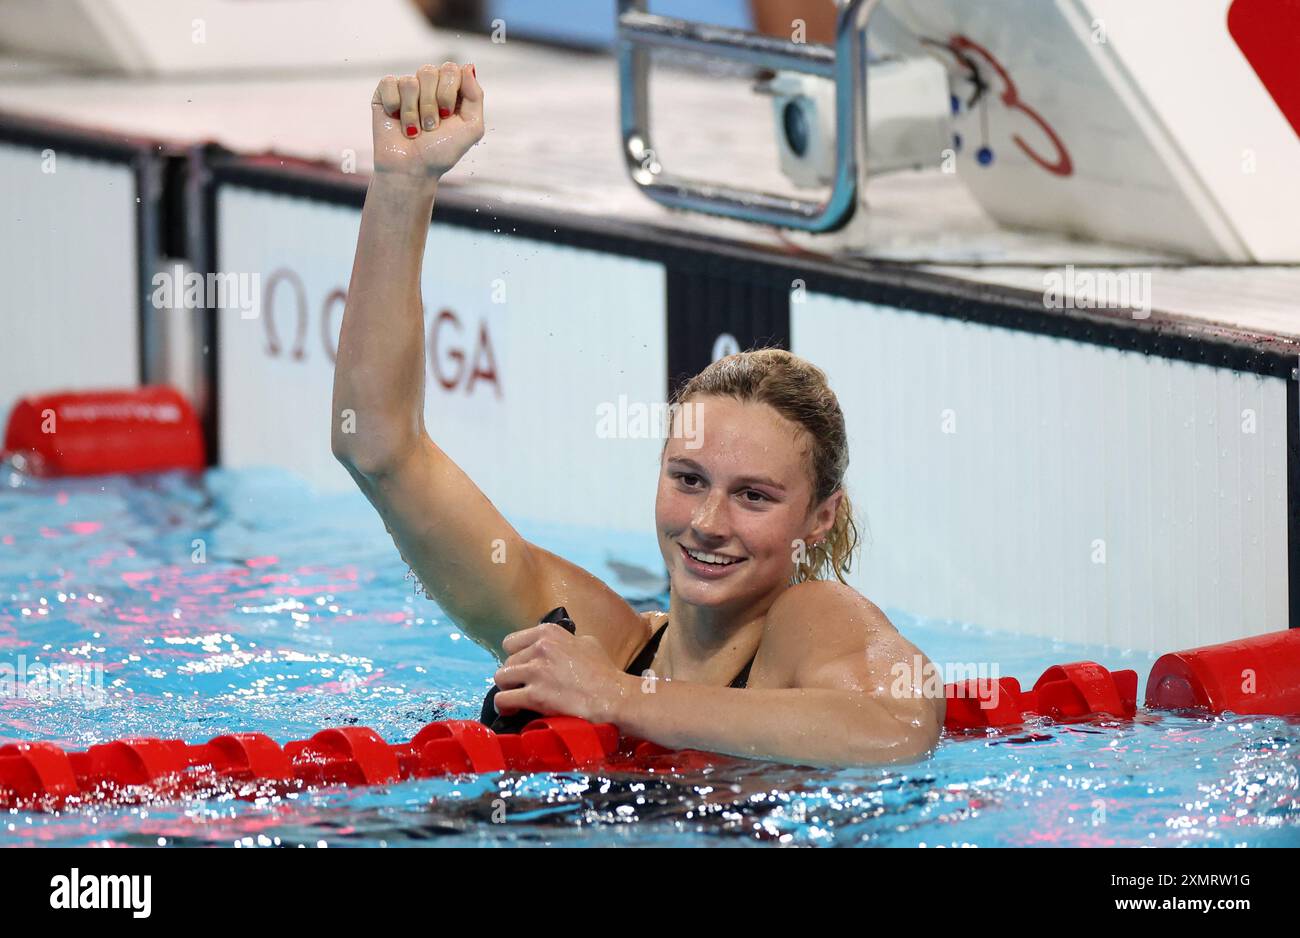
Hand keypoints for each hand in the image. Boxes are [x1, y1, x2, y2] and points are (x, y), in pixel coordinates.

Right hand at [370, 62, 483, 185]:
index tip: (447, 115)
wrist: (411, 169)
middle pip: (429, 71)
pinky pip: (390, 83)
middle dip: (430, 104)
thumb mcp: (471, 128)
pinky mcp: (385, 92)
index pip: (452, 69)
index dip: (448, 91)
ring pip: (410, 81)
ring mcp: (407, 88)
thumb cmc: (441, 152)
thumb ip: (476, 96)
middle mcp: (429, 86)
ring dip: (413, 113)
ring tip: (414, 130)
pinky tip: (396, 120)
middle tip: (430, 126)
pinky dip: (395, 107)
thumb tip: (468, 66)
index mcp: (451, 90)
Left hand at [491, 622, 632, 725]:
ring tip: (517, 700)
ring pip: (501, 678)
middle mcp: (540, 648)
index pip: (511, 642)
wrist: (614, 697)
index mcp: (550, 633)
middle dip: (514, 676)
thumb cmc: (605, 673)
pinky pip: (503, 699)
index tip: (523, 669)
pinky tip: (512, 711)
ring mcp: (537, 671)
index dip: (516, 657)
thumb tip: (555, 646)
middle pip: (507, 661)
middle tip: (524, 688)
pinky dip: (505, 707)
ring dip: (508, 690)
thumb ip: (565, 641)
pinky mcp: (535, 695)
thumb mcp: (587, 643)